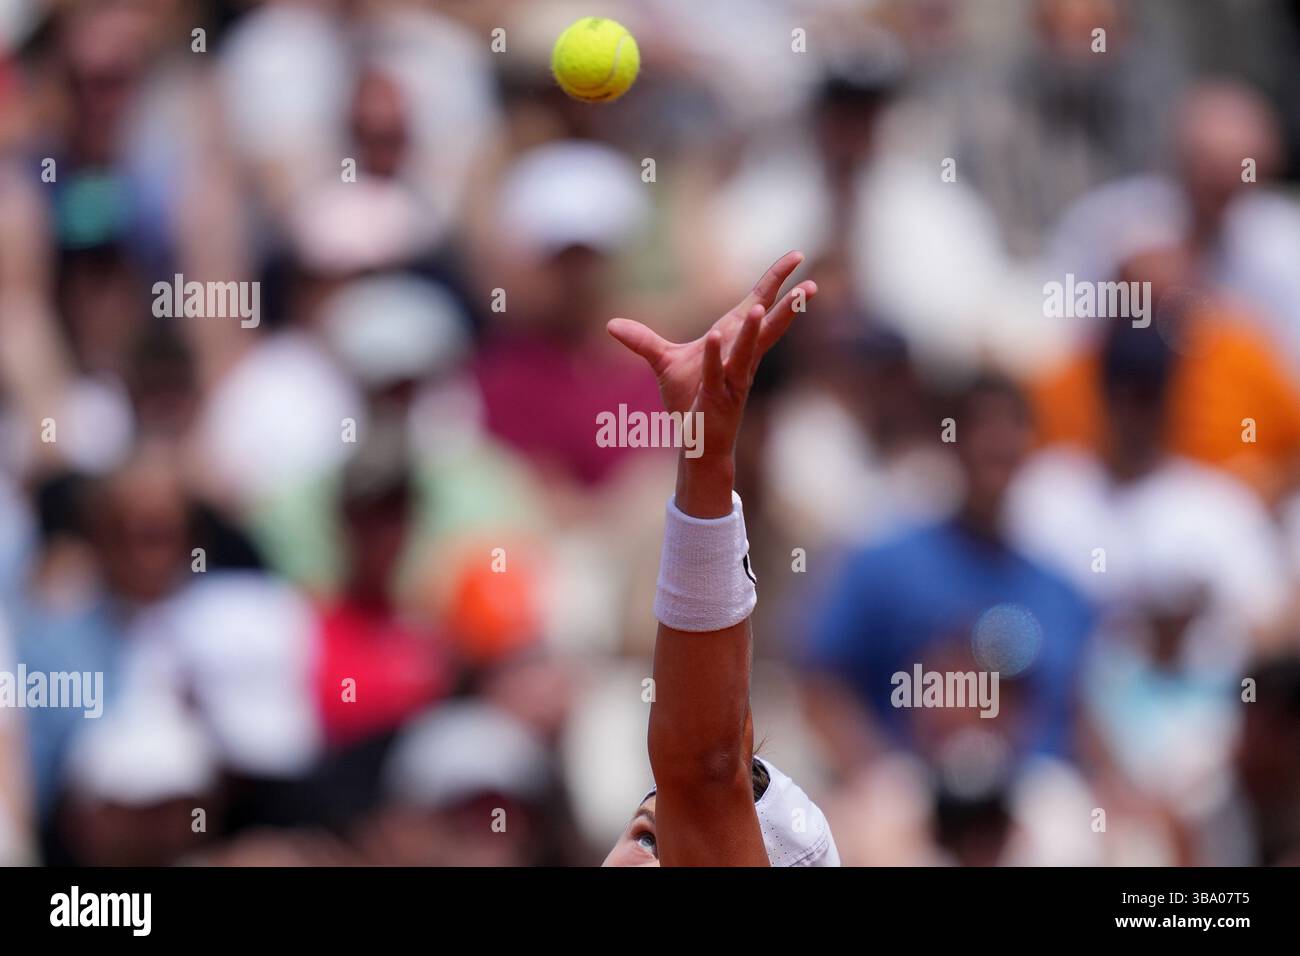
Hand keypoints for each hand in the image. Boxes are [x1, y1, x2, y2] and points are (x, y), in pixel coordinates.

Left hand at [607, 250, 815, 458]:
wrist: (695, 441)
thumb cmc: (690, 400)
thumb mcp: (664, 363)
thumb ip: (642, 340)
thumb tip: (611, 324)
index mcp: (734, 341)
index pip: (759, 304)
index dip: (776, 281)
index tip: (797, 256)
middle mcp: (741, 357)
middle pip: (768, 325)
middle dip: (788, 304)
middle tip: (811, 282)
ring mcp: (733, 378)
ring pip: (748, 350)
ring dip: (754, 330)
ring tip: (761, 308)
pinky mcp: (720, 397)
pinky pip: (717, 372)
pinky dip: (715, 355)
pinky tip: (715, 335)